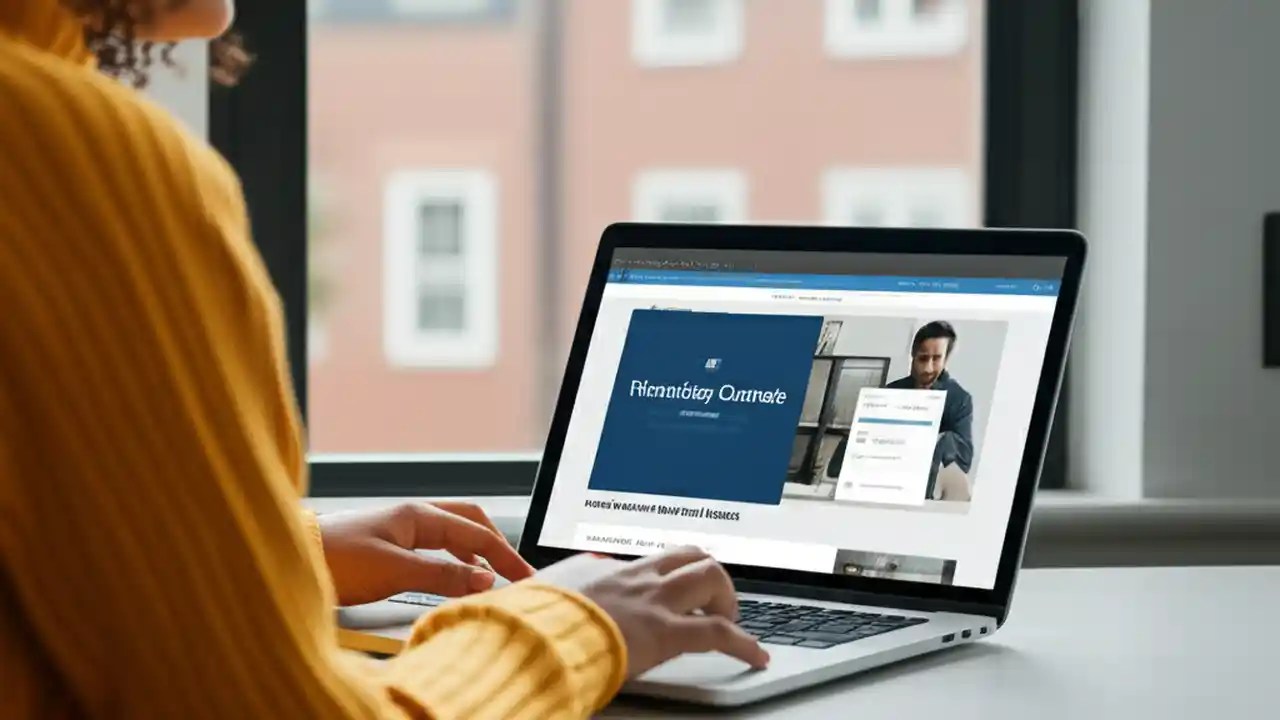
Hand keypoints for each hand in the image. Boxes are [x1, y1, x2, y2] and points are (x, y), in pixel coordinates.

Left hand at [318, 502, 533, 605]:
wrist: (288, 556)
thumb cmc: (336, 560)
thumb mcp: (394, 572)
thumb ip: (442, 576)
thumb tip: (487, 580)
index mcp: (419, 515)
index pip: (477, 534)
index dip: (505, 558)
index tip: (527, 579)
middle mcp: (413, 515)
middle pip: (471, 521)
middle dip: (497, 545)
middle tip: (517, 573)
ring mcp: (401, 527)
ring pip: (454, 532)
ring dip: (477, 552)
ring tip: (493, 577)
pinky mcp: (388, 543)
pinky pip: (436, 544)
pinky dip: (456, 559)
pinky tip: (457, 576)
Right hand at [538, 547, 769, 676]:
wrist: (534, 635)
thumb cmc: (532, 620)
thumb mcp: (539, 595)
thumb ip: (553, 590)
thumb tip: (541, 590)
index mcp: (607, 571)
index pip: (652, 560)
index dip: (671, 574)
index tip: (675, 587)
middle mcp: (637, 576)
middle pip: (690, 556)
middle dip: (708, 577)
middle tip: (711, 603)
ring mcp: (654, 601)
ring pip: (711, 577)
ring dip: (726, 599)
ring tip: (732, 623)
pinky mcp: (666, 631)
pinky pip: (718, 632)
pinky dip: (743, 644)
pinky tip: (755, 656)